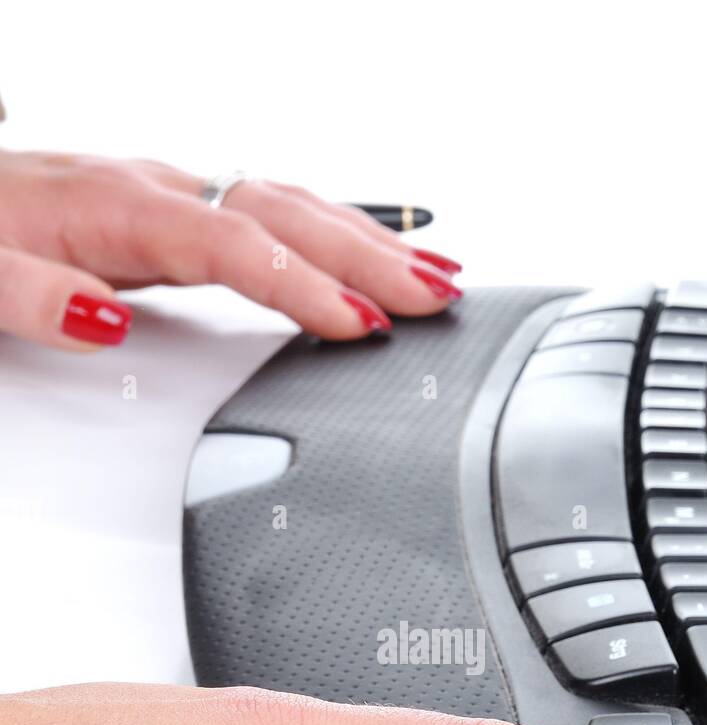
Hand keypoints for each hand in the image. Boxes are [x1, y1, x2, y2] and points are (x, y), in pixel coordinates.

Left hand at [0, 151, 461, 349]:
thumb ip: (32, 297)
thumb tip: (99, 324)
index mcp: (117, 207)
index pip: (232, 244)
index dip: (299, 283)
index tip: (356, 322)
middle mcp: (158, 190)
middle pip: (284, 214)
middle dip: (367, 256)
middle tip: (434, 299)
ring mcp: (176, 194)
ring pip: (291, 204)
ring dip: (369, 241)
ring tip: (436, 278)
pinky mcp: (181, 209)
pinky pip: (276, 213)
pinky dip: (335, 233)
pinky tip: (370, 254)